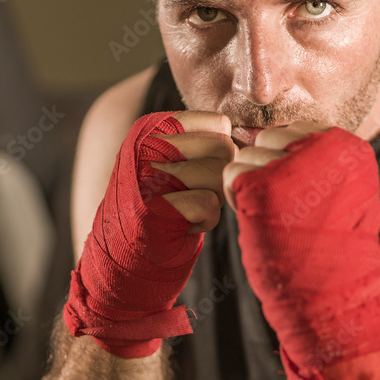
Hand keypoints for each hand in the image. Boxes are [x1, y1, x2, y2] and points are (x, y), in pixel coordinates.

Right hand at [63, 110, 233, 358]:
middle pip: (224, 148)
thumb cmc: (166, 205)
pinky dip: (204, 221)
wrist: (130, 255)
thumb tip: (250, 136)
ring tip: (187, 209)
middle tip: (196, 194)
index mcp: (152, 128)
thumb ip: (207, 141)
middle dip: (221, 177)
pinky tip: (182, 225)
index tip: (199, 171)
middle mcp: (145, 145)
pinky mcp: (152, 209)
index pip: (218, 124)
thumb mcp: (179, 161)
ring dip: (214, 200)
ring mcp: (146, 176)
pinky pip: (208, 205)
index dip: (222, 154)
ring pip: (218, 175)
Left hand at [224, 122, 379, 379]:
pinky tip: (258, 221)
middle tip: (284, 210)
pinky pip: (231, 175)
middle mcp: (324, 148)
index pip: (295, 130)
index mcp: (347, 146)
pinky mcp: (263, 185)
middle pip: (267, 139)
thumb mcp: (337, 189)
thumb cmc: (331, 245)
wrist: (333, 293)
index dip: (284, 162)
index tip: (299, 196)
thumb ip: (307, 155)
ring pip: (245, 156)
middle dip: (264, 171)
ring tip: (274, 218)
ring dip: (248, 187)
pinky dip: (236, 199)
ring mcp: (292, 165)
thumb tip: (246, 130)